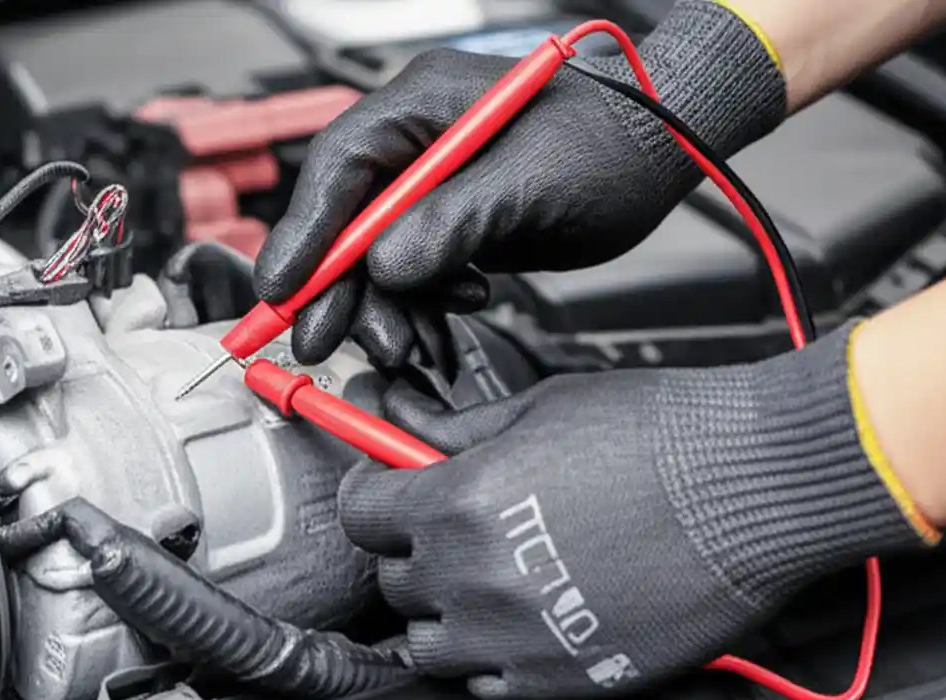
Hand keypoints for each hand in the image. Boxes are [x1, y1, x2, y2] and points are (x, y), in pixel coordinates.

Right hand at [254, 0, 785, 366]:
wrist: (662, 154)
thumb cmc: (614, 142)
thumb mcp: (532, 182)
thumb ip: (453, 222)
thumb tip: (384, 267)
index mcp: (422, 105)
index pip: (339, 166)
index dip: (305, 230)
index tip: (283, 288)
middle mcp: (416, 144)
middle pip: (347, 220)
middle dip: (336, 288)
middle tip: (323, 344)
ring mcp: (433, 186)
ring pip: (377, 259)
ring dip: (383, 310)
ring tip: (404, 348)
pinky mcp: (452, 222)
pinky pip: (414, 275)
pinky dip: (420, 311)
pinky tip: (439, 332)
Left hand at [338, 324, 929, 699]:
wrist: (755, 483)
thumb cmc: (662, 433)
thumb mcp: (540, 408)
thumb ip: (458, 432)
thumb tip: (407, 429)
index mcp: (459, 503)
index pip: (360, 514)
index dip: (370, 495)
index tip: (384, 490)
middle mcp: (475, 577)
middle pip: (392, 580)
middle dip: (411, 549)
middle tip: (450, 525)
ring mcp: (516, 637)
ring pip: (429, 642)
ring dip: (443, 610)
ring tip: (488, 576)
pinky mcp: (563, 678)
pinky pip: (486, 684)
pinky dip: (489, 654)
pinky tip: (522, 618)